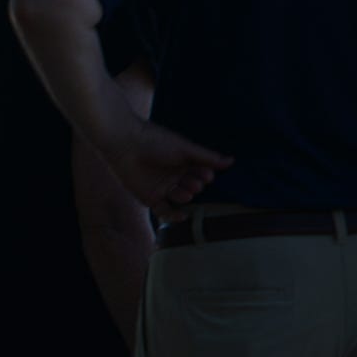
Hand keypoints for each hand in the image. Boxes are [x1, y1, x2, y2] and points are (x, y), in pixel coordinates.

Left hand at [99, 114, 229, 212]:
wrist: (124, 143)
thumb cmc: (155, 140)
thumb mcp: (184, 149)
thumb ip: (207, 157)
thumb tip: (232, 161)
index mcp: (184, 162)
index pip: (202, 174)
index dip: (205, 176)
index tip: (207, 174)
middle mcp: (174, 176)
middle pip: (193, 186)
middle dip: (195, 185)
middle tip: (195, 181)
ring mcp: (162, 187)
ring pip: (181, 198)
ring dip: (186, 196)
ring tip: (185, 190)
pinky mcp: (149, 197)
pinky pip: (164, 211)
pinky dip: (173, 215)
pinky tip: (183, 216)